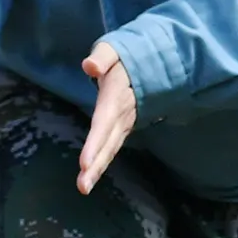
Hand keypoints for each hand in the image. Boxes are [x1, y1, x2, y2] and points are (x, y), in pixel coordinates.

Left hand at [78, 42, 134, 193]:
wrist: (154, 62)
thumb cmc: (125, 56)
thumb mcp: (113, 50)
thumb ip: (102, 57)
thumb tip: (89, 66)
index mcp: (115, 97)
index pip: (104, 122)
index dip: (95, 143)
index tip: (85, 163)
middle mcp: (121, 114)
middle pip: (108, 142)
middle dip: (96, 165)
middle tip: (83, 186)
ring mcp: (124, 122)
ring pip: (111, 148)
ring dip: (98, 169)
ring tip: (84, 187)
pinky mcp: (123, 126)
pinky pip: (112, 146)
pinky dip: (102, 161)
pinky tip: (90, 176)